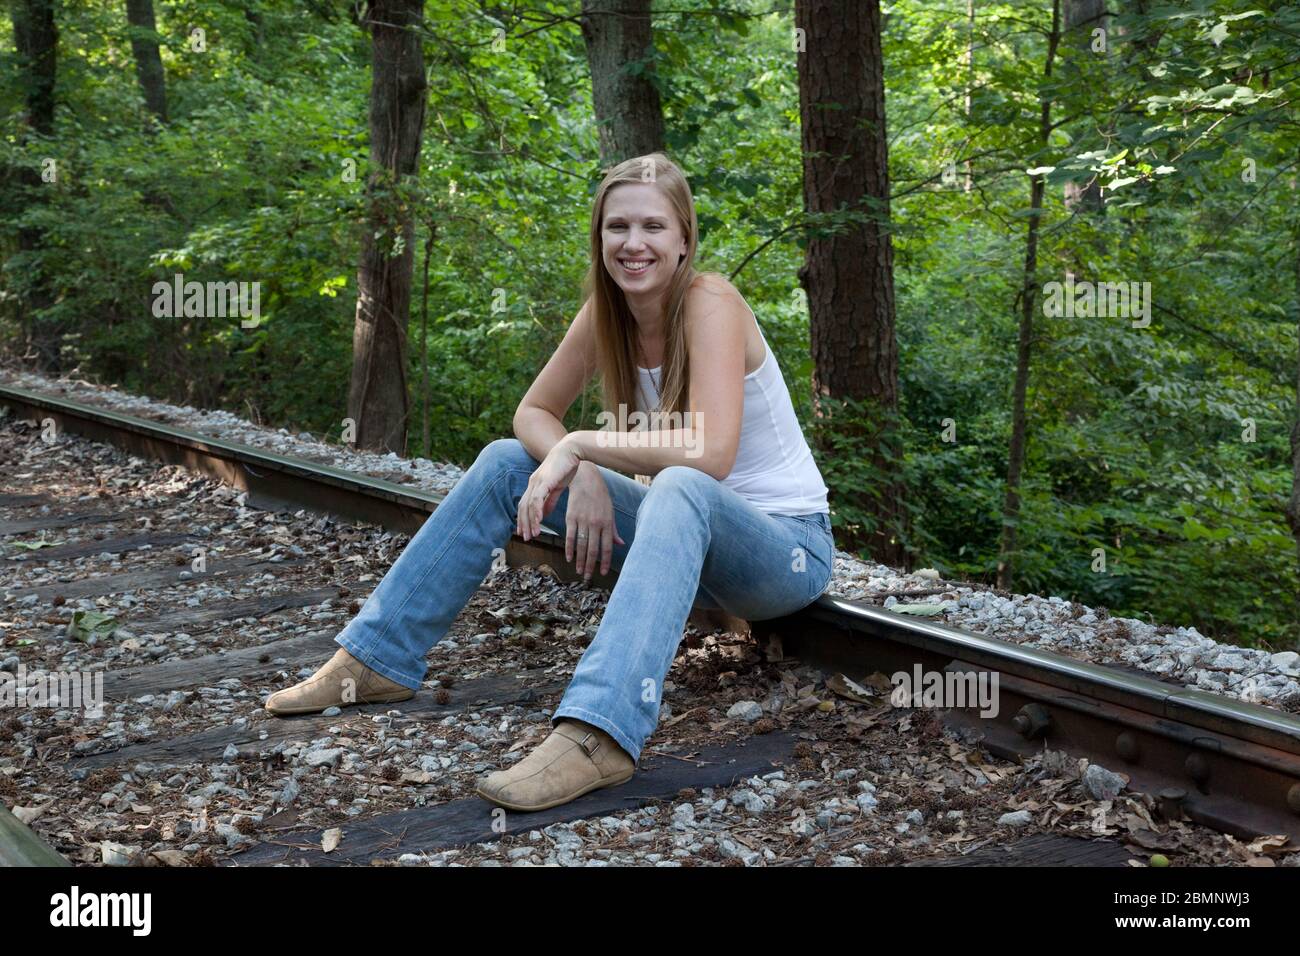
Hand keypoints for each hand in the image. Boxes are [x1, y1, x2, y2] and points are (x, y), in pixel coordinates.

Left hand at [516, 436, 582, 541]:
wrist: (572, 450)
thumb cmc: (567, 466)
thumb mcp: (558, 486)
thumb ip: (551, 499)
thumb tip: (545, 513)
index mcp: (536, 484)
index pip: (525, 504)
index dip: (524, 518)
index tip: (525, 531)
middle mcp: (533, 483)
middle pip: (523, 507)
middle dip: (523, 524)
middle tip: (526, 538)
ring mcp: (537, 482)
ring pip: (528, 506)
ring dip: (530, 522)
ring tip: (533, 534)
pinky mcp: (544, 481)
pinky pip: (537, 500)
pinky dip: (536, 512)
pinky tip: (538, 522)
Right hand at [562, 462, 625, 579]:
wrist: (585, 478)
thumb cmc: (600, 496)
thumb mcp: (610, 511)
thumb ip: (613, 530)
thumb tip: (621, 545)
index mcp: (607, 523)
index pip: (607, 547)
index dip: (605, 562)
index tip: (603, 573)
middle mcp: (596, 523)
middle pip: (593, 549)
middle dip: (591, 566)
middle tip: (588, 578)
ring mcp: (583, 520)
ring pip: (581, 545)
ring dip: (580, 561)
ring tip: (579, 571)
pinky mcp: (571, 517)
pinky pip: (570, 536)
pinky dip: (569, 548)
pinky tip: (569, 558)